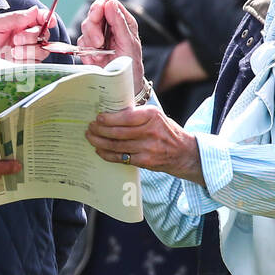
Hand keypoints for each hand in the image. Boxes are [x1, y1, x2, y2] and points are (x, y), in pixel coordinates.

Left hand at [0, 5, 48, 79]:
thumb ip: (16, 17)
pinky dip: (26, 60)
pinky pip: (35, 63)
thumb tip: (35, 10)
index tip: (48, 20)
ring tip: (12, 51)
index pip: (39, 19)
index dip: (47, 18)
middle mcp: (23, 39)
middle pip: (44, 35)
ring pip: (42, 50)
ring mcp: (23, 54)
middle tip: (16, 38)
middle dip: (33, 35)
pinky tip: (13, 60)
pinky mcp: (22, 68)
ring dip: (29, 49)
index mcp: (18, 25)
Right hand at [75, 0, 143, 92]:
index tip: (97, 16)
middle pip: (92, 15)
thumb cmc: (131, 65)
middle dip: (93, 29)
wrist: (123, 86)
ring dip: (91, 43)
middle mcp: (109, 26)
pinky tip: (96, 60)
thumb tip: (109, 3)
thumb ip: (119, 23)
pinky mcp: (89, 48)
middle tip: (99, 43)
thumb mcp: (129, 43)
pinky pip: (81, 44)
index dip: (99, 7)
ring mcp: (98, 36)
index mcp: (122, 20)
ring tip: (101, 55)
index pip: (107, 3)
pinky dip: (87, 53)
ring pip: (84, 29)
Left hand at [85, 105, 203, 181]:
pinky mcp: (145, 161)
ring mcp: (148, 148)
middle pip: (118, 132)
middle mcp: (150, 131)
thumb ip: (137, 114)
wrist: (184, 153)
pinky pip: (121, 158)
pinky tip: (99, 150)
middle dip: (100, 130)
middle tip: (90, 128)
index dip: (109, 118)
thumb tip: (110, 112)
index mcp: (153, 116)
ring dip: (100, 142)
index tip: (98, 118)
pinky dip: (107, 154)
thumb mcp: (156, 117)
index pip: (126, 117)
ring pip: (117, 146)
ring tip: (91, 137)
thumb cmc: (166, 131)